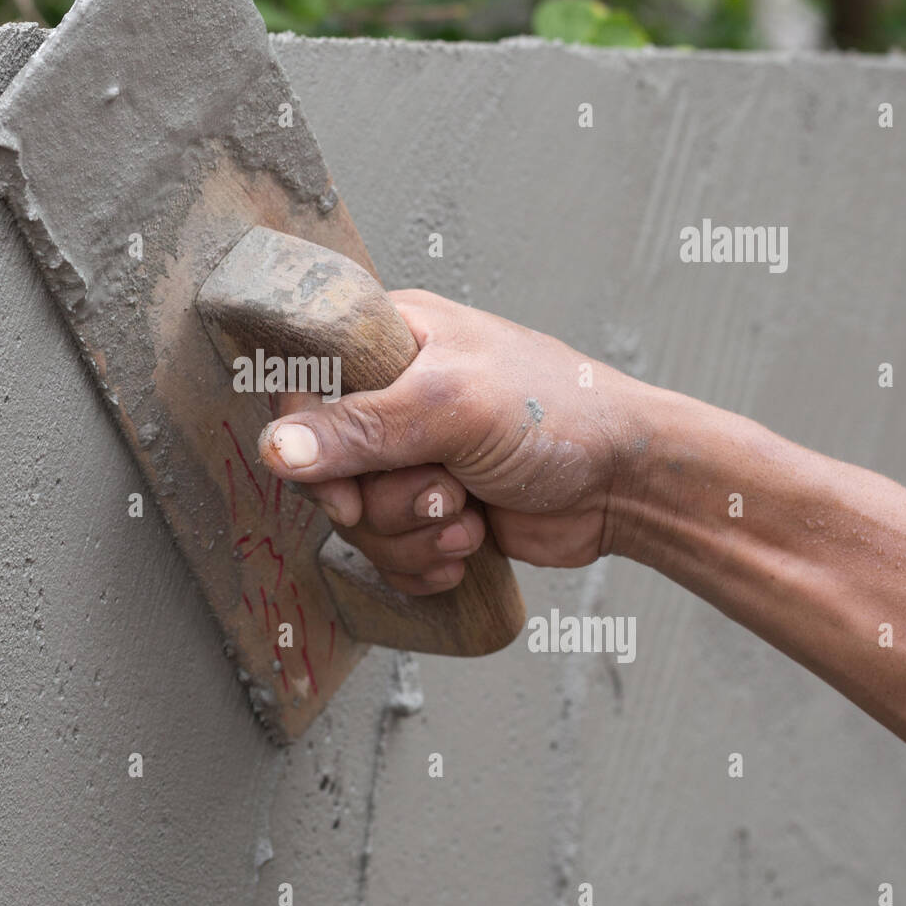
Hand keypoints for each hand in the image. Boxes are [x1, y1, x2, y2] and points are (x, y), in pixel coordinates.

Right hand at [259, 289, 646, 593]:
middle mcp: (392, 398)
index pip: (303, 389)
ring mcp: (410, 458)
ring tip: (469, 514)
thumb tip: (277, 451)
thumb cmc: (560, 413)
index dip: (312, 446)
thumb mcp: (452, 406)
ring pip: (358, 520)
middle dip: (385, 499)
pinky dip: (426, 563)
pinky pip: (387, 556)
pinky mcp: (429, 512)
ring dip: (416, 533)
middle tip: (442, 490)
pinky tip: (469, 544)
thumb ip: (360, 428)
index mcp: (389, 342)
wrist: (628, 482)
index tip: (345, 483)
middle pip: (327, 470)